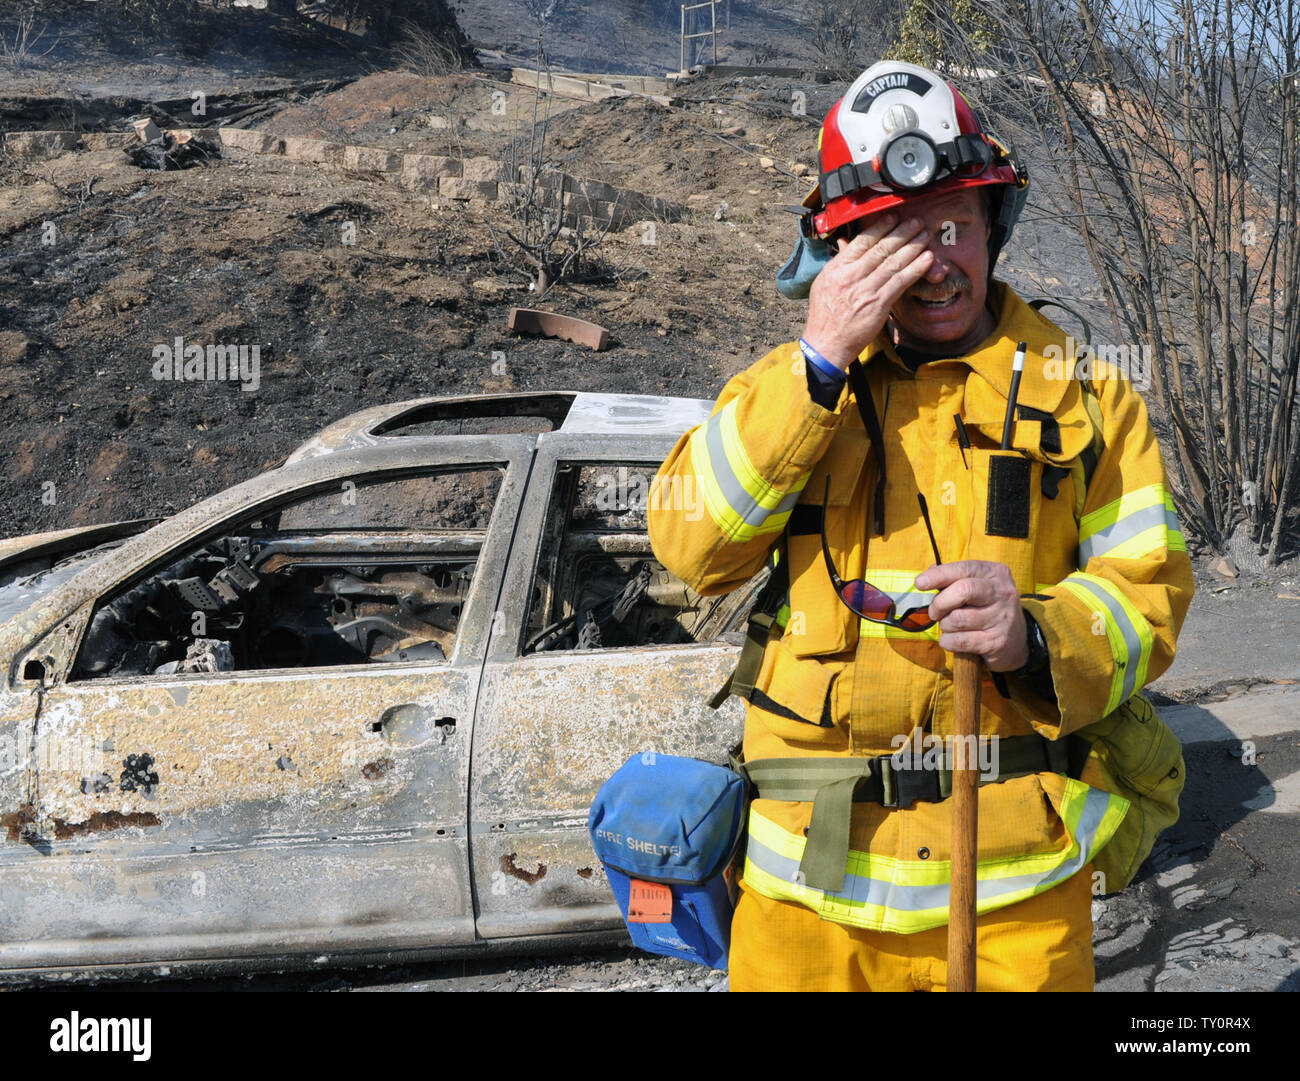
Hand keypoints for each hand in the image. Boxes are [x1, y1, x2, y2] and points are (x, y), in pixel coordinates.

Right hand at [800, 213, 934, 368]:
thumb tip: (847, 243)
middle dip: (902, 232)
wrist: (826, 344)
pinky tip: (926, 259)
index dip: (880, 227)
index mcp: (837, 269)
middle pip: (881, 248)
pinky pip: (901, 282)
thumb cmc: (825, 316)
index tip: (893, 217)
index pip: (861, 241)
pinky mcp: (878, 304)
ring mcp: (865, 290)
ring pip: (893, 262)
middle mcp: (851, 276)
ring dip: (913, 246)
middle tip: (917, 221)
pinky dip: (915, 268)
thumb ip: (839, 262)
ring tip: (925, 235)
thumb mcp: (824, 284)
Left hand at [913, 561, 1029, 671]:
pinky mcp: (996, 642)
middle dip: (940, 602)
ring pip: (957, 619)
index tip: (920, 583)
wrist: (1017, 641)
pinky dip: (948, 641)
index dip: (938, 576)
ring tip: (950, 626)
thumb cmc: (987, 608)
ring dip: (944, 625)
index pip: (963, 569)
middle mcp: (1003, 593)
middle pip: (963, 590)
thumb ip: (953, 578)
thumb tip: (926, 575)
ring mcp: (1002, 618)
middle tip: (934, 612)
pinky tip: (953, 640)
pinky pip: (959, 641)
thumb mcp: (977, 586)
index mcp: (996, 573)